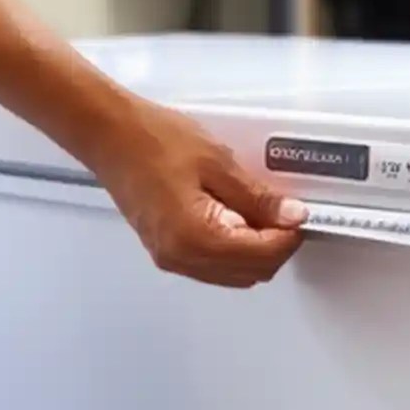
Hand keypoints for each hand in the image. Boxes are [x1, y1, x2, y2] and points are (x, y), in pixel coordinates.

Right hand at [88, 96, 308, 287]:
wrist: (110, 135)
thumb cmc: (156, 141)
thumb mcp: (218, 163)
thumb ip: (258, 197)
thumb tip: (291, 216)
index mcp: (197, 238)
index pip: (262, 256)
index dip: (289, 236)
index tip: (300, 213)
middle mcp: (183, 258)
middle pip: (250, 273)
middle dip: (275, 246)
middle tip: (285, 211)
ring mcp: (172, 259)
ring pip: (233, 274)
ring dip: (256, 251)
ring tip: (262, 211)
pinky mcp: (166, 251)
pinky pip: (212, 266)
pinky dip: (234, 249)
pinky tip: (237, 217)